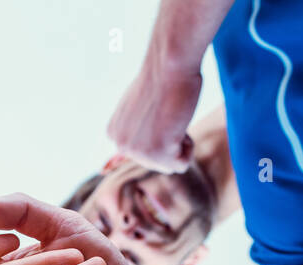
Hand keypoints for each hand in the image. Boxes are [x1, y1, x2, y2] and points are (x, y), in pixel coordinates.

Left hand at [107, 55, 201, 172]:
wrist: (171, 62)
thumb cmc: (162, 78)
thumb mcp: (138, 107)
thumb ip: (136, 129)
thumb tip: (131, 148)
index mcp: (114, 133)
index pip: (145, 152)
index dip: (160, 131)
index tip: (157, 108)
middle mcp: (120, 144)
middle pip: (157, 162)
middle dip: (169, 139)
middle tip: (167, 110)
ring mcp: (136, 150)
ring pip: (170, 165)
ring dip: (179, 142)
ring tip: (172, 116)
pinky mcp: (156, 152)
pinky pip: (182, 164)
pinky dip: (189, 146)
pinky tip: (179, 122)